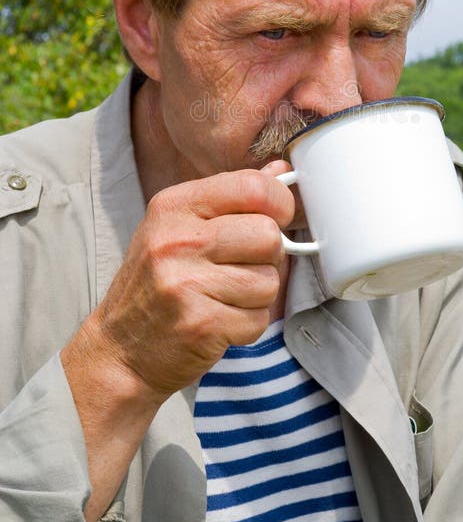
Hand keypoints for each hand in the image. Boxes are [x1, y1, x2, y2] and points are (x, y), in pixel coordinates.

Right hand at [86, 165, 294, 398]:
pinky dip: (248, 325)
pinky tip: (220, 322)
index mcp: (174, 205)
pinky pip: (259, 319)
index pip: (253, 187)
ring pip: (269, 280)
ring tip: (225, 297)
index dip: (280, 203)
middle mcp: (177, 240)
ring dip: (258, 295)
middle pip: (268, 235)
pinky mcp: (200, 324)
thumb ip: (232, 198)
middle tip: (244, 266)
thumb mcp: (182, 227)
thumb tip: (282, 171)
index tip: (276, 219)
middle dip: (269, 256)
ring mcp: (186, 283)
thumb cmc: (158, 283)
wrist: (120, 350)